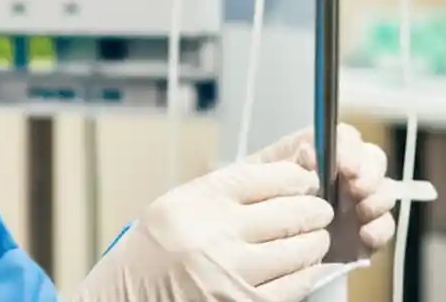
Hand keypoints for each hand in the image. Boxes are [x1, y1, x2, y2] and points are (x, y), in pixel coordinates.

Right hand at [76, 158, 334, 301]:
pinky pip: (296, 284)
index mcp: (197, 201)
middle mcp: (213, 235)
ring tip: (311, 237)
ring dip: (314, 241)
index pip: (268, 177)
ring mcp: (231, 275)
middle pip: (292, 212)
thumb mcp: (185, 201)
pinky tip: (298, 265)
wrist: (128, 294)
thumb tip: (299, 158)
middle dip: (315, 210)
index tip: (306, 181)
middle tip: (318, 211)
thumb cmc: (161, 243)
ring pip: (301, 250)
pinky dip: (305, 272)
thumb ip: (237, 182)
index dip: (298, 177)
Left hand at [250, 124, 396, 253]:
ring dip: (379, 199)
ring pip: (383, 190)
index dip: (349, 147)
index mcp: (315, 154)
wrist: (254, 243)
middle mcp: (340, 174)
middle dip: (370, 171)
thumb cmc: (249, 201)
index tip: (346, 167)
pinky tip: (366, 237)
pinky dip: (381, 230)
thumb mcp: (258, 178)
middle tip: (358, 188)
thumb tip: (309, 152)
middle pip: (371, 159)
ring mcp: (354, 203)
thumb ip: (286, 163)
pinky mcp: (362, 231)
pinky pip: (384, 226)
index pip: (342, 137)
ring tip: (363, 211)